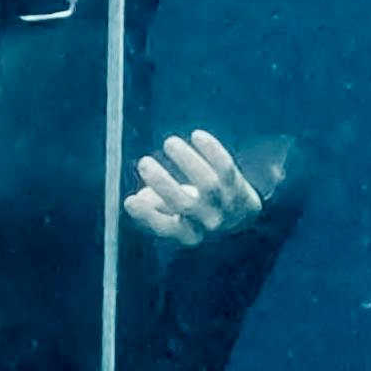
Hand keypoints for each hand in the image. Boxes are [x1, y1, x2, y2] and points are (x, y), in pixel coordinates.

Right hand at [123, 129, 262, 250]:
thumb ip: (155, 208)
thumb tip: (137, 200)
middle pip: (184, 205)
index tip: (129, 201)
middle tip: (143, 163)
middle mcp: (208, 223)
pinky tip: (197, 136)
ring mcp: (225, 205)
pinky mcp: (238, 186)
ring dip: (187, 161)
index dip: (147, 216)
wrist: (242, 216)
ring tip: (169, 143)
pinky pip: (226, 167)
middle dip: (162, 183)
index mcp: (188, 235)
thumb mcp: (176, 217)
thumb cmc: (198, 213)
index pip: (165, 228)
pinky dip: (212, 151)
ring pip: (207, 184)